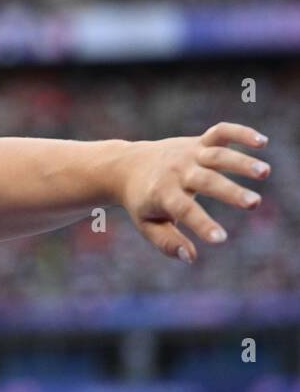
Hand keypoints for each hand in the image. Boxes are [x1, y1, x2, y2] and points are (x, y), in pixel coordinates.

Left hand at [117, 122, 269, 262]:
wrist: (127, 166)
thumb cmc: (142, 201)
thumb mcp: (147, 225)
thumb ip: (167, 242)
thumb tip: (190, 257)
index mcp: (162, 193)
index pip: (184, 210)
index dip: (202, 224)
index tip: (221, 239)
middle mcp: (177, 171)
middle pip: (205, 180)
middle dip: (229, 191)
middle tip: (253, 203)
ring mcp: (189, 155)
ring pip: (216, 155)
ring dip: (240, 161)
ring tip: (264, 172)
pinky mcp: (198, 142)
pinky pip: (220, 133)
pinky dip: (239, 133)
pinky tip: (262, 142)